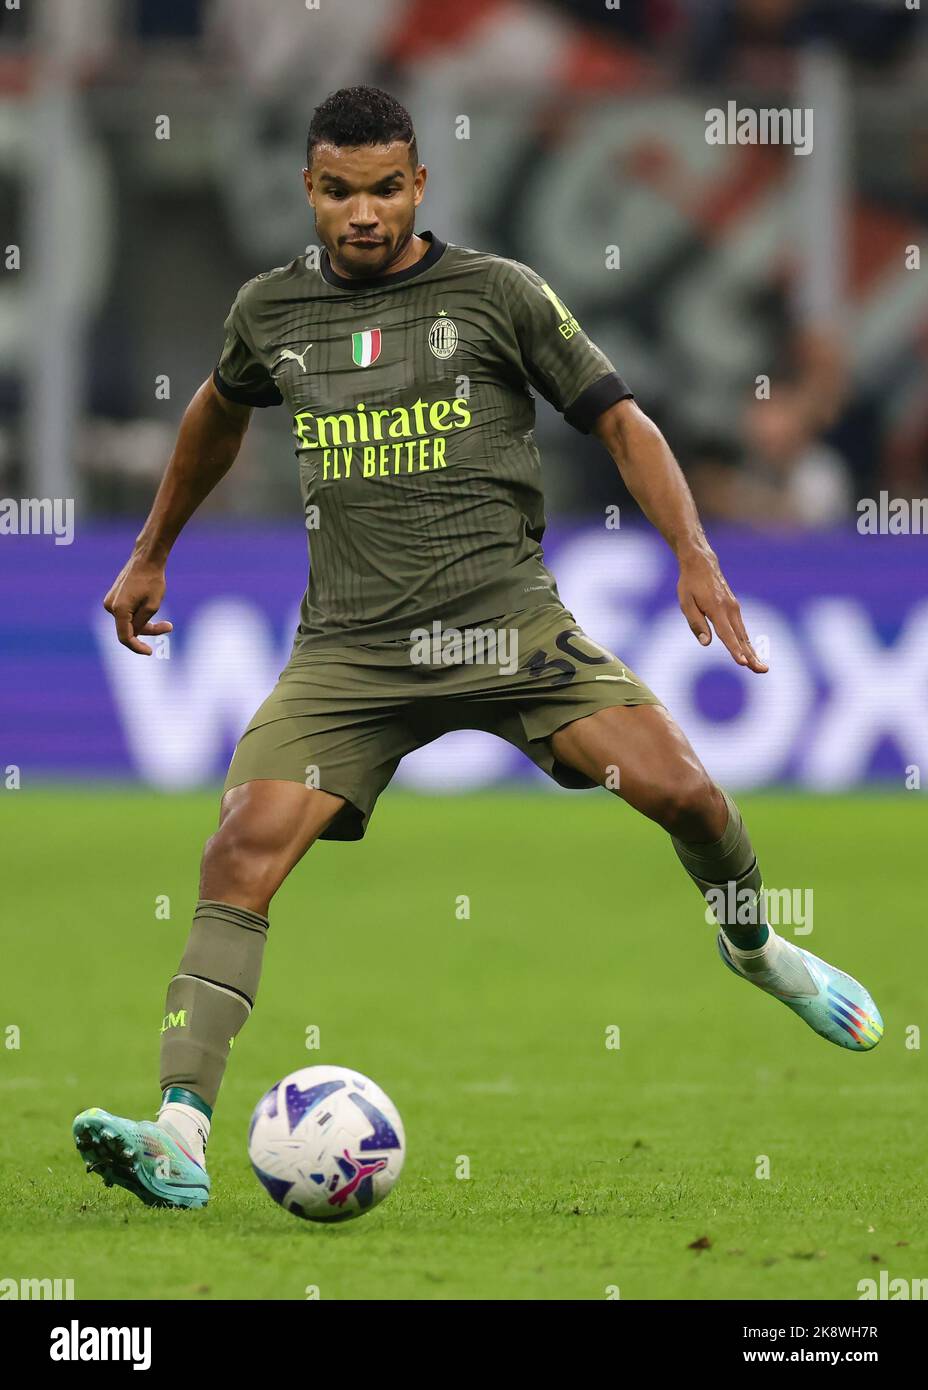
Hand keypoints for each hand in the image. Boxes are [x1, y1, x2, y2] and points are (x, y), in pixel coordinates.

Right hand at [103, 554, 172, 654]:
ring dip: (145, 622)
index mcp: (118, 610)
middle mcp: (110, 606)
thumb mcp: (152, 606)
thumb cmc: (152, 580)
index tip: (150, 652)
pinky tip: (151, 604)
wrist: (146, 559)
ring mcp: (110, 602)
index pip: (125, 637)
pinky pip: (126, 613)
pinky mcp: (114, 598)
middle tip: (169, 626)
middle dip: (148, 631)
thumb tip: (134, 634)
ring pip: (128, 622)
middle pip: (128, 629)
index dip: (137, 647)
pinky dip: (139, 615)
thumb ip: (142, 623)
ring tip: (164, 616)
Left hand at [677, 547, 767, 672]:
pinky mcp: (734, 608)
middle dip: (752, 656)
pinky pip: (741, 629)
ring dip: (753, 652)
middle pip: (741, 638)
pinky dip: (747, 643)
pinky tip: (751, 654)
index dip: (734, 650)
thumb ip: (696, 623)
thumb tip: (706, 643)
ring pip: (744, 635)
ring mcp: (734, 609)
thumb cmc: (690, 584)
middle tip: (763, 671)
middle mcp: (730, 610)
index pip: (727, 635)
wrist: (702, 563)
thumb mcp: (686, 603)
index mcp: (716, 609)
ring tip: (761, 668)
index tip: (743, 662)